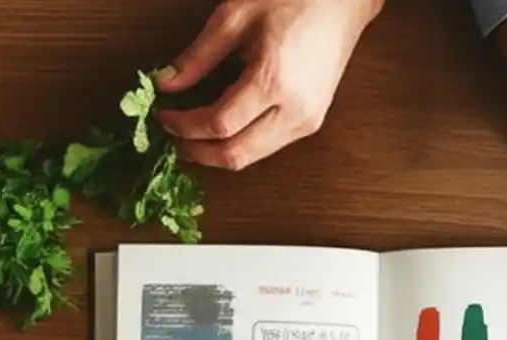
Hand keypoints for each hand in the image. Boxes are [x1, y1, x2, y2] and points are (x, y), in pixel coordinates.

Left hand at [154, 0, 383, 169]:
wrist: (342, 4)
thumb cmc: (295, 0)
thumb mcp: (235, 17)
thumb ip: (198, 56)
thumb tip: (166, 82)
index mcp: (274, 81)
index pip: (218, 124)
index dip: (184, 125)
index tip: (163, 115)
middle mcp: (294, 111)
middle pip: (235, 154)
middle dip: (197, 152)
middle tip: (172, 138)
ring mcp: (307, 121)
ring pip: (252, 157)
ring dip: (217, 153)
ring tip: (193, 136)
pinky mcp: (311, 123)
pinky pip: (268, 146)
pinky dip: (240, 144)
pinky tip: (223, 128)